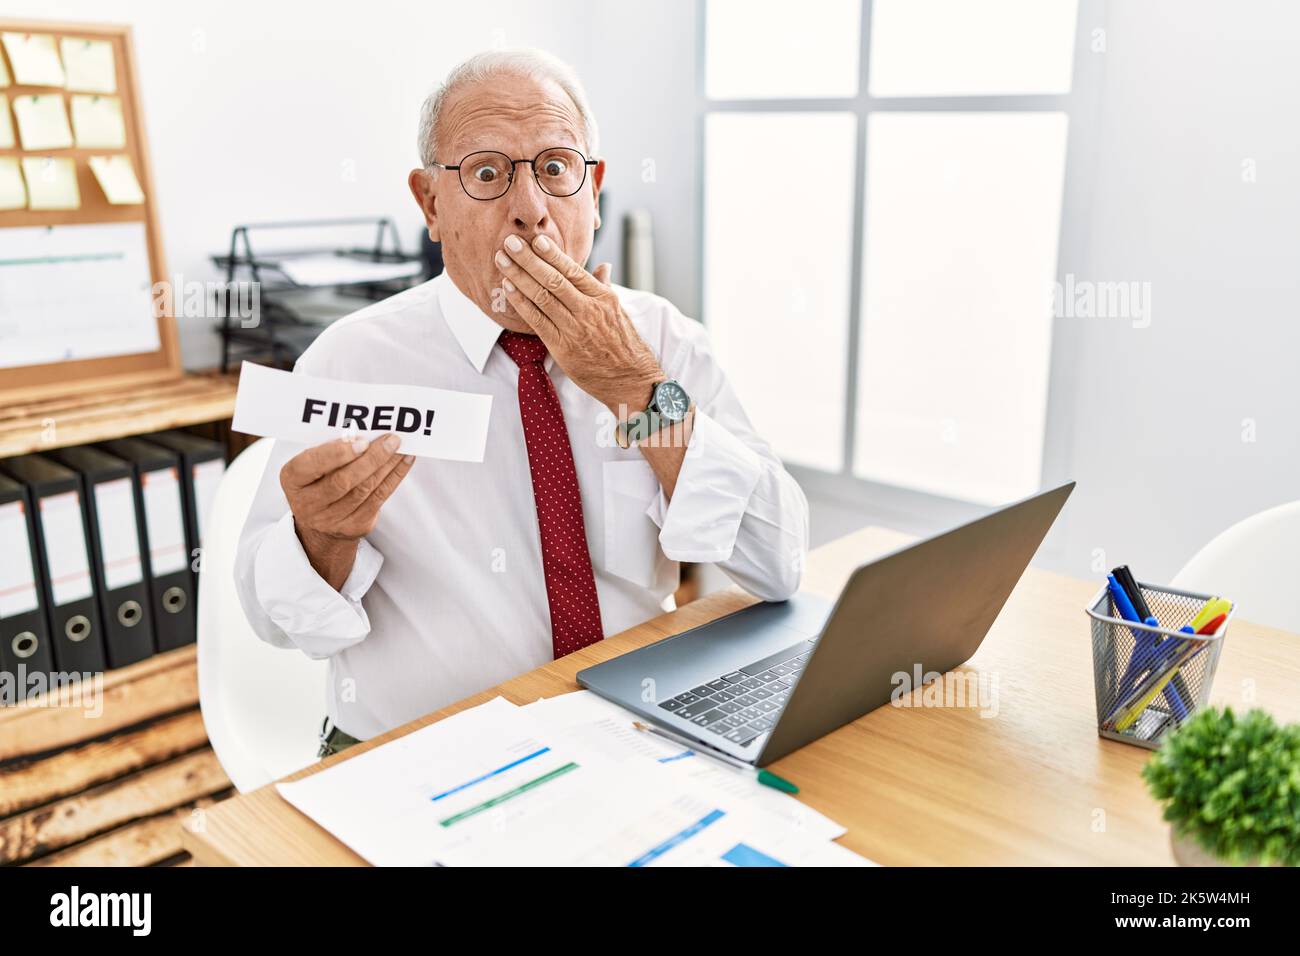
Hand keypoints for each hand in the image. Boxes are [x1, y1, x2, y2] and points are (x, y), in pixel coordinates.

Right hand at [279, 434, 414, 588]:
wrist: (321, 522)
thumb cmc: (318, 479)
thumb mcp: (313, 463)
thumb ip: (330, 449)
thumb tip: (362, 434)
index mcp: (292, 479)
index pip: (312, 465)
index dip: (337, 453)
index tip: (362, 441)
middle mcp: (308, 503)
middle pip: (343, 481)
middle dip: (371, 459)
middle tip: (391, 440)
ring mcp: (331, 519)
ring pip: (365, 489)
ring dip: (387, 465)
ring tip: (400, 446)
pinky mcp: (355, 526)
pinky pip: (379, 498)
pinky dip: (394, 477)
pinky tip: (404, 460)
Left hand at [494, 234, 662, 417]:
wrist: (631, 379)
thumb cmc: (625, 345)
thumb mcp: (619, 311)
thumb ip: (605, 287)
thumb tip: (603, 267)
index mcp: (603, 297)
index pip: (573, 270)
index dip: (552, 254)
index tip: (535, 239)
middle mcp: (588, 310)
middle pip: (553, 279)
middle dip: (528, 259)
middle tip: (509, 242)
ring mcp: (574, 329)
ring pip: (542, 297)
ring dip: (519, 276)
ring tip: (502, 260)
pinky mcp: (563, 347)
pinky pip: (537, 321)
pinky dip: (521, 303)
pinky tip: (509, 288)